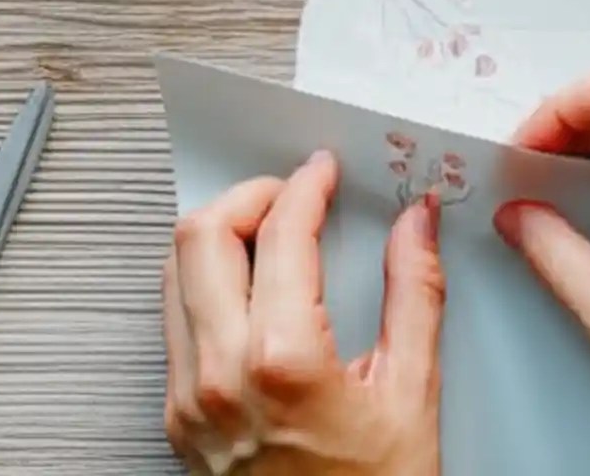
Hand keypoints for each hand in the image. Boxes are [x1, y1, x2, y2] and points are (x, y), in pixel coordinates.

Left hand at [162, 151, 443, 475]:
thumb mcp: (411, 394)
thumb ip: (415, 293)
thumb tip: (415, 226)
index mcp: (281, 362)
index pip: (279, 234)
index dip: (305, 187)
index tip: (323, 172)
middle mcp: (217, 375)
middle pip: (201, 235)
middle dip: (249, 196)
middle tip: (292, 193)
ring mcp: (187, 398)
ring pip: (174, 271)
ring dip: (218, 234)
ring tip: (269, 232)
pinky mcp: (176, 417)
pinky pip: (174, 319)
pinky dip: (204, 282)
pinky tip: (247, 287)